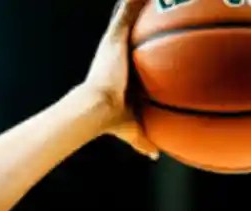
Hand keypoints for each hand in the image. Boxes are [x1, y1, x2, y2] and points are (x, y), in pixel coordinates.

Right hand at [80, 0, 159, 159]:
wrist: (96, 109)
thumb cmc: (111, 119)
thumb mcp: (133, 127)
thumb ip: (143, 139)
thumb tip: (154, 155)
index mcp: (117, 67)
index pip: (129, 49)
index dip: (136, 39)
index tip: (146, 31)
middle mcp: (114, 52)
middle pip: (127, 26)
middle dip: (137, 13)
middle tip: (150, 5)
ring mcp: (114, 43)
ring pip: (127, 14)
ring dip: (135, 5)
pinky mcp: (115, 37)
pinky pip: (127, 12)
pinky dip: (134, 3)